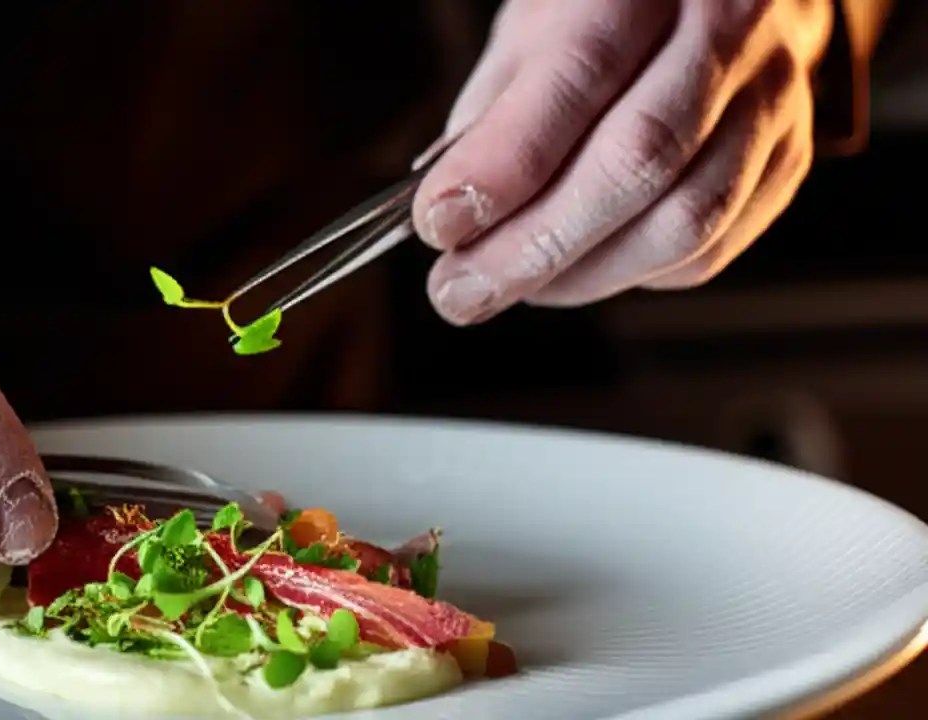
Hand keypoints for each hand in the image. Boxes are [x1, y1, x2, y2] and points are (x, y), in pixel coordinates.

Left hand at [413, 0, 831, 322]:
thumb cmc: (613, 13)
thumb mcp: (534, 28)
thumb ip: (494, 114)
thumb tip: (455, 212)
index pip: (577, 79)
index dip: (503, 166)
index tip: (441, 223)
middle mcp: (725, 33)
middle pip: (638, 161)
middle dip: (534, 245)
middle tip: (462, 289)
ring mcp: (769, 101)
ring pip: (684, 221)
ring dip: (579, 275)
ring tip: (512, 286)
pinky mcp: (787, 162)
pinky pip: (708, 250)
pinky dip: (630, 275)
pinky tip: (582, 268)